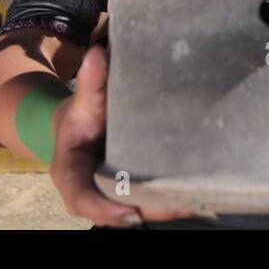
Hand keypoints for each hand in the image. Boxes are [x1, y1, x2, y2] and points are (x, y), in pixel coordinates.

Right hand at [50, 43, 197, 225]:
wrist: (85, 122)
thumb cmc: (83, 114)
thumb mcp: (83, 100)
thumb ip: (90, 82)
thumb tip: (97, 54)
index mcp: (71, 173)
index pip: (82, 198)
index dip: (105, 210)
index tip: (132, 214)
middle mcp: (92, 191)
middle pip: (118, 209)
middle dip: (148, 209)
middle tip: (179, 205)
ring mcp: (114, 194)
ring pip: (138, 208)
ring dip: (165, 207)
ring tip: (195, 201)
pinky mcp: (133, 189)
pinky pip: (150, 200)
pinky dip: (171, 200)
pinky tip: (197, 194)